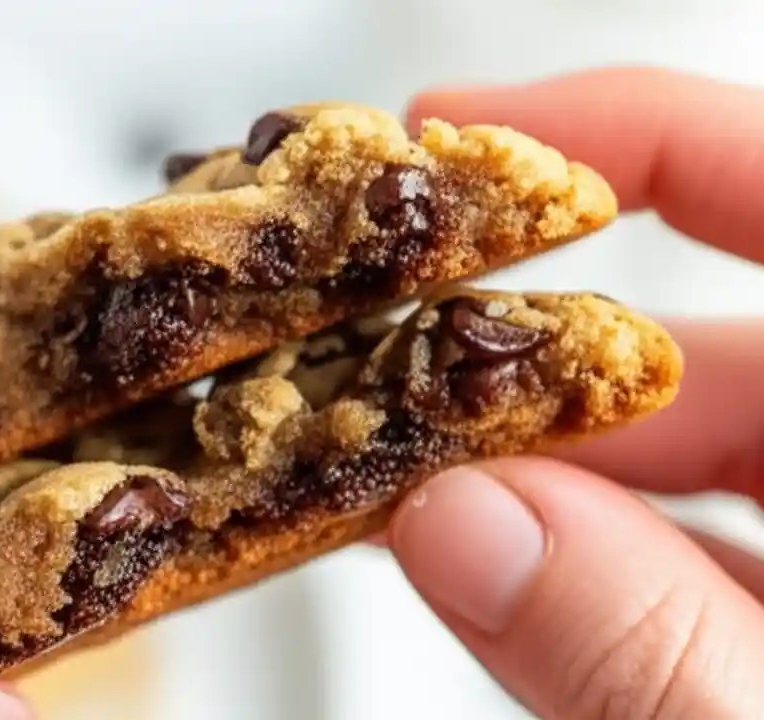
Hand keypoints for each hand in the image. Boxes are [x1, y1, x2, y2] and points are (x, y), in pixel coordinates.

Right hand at [390, 67, 763, 718]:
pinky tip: (489, 579)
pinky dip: (581, 568)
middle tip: (376, 375)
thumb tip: (471, 525)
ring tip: (394, 493)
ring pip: (681, 471)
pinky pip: (690, 566)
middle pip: (703, 349)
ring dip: (529, 479)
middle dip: (523, 359)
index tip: (459, 139)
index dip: (623, 131)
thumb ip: (656, 651)